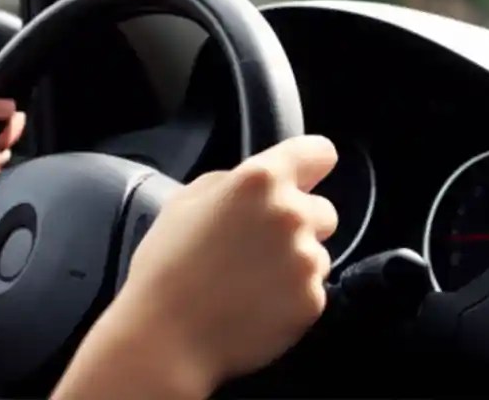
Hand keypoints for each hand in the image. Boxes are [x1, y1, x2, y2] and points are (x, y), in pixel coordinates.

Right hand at [63, 136, 337, 397]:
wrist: (166, 336)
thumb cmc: (166, 268)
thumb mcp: (185, 201)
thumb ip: (229, 182)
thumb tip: (256, 185)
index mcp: (259, 181)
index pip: (318, 152)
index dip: (311, 165)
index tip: (307, 176)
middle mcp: (290, 214)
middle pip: (323, 210)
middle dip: (299, 223)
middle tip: (258, 245)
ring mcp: (305, 259)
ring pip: (317, 253)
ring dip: (294, 263)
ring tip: (249, 280)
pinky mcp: (313, 300)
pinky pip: (313, 290)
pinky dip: (291, 296)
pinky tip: (255, 303)